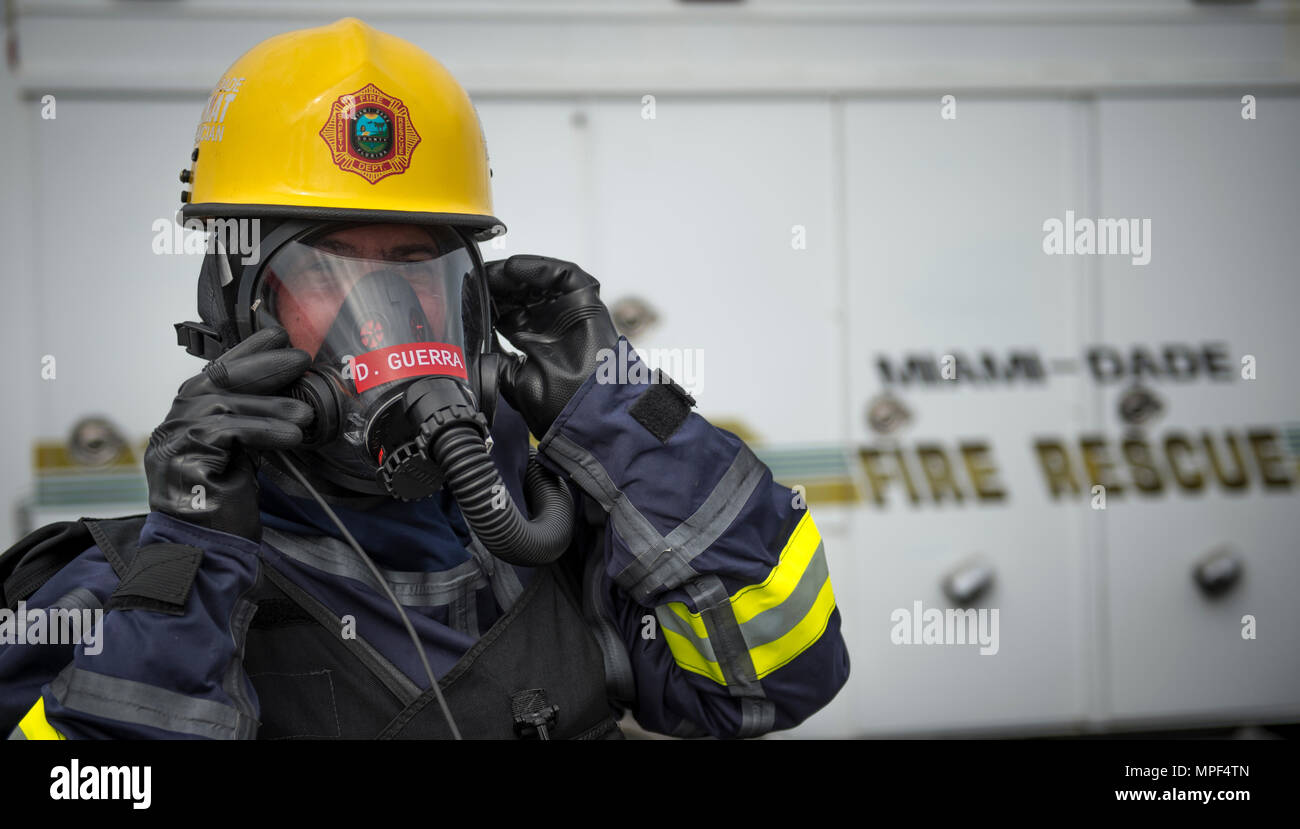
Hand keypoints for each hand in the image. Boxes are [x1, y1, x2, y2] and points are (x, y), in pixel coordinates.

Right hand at [145, 327, 313, 540]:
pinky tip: (293, 435)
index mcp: (186, 418)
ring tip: (307, 413)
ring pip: (227, 404)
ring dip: (273, 406)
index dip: (248, 353)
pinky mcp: (184, 454)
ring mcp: (174, 438)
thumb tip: (286, 397)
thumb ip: (249, 425)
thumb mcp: (241, 456)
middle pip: (219, 380)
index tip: (278, 337)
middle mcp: (174, 423)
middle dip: (265, 366)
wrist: (202, 549)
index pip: (217, 374)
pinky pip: (230, 430)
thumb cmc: (223, 507)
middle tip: (301, 359)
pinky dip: (266, 429)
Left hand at [486, 255, 619, 437]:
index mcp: (531, 341)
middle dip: (496, 283)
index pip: (505, 311)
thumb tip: (470, 345)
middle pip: (519, 292)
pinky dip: (537, 267)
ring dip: (512, 274)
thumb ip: (495, 359)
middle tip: (474, 277)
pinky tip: (513, 269)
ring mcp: (566, 311)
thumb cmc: (558, 405)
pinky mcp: (584, 302)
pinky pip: (562, 275)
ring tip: (490, 273)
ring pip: (538, 281)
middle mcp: (548, 324)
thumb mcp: (512, 380)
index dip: (486, 299)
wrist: (587, 410)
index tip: (466, 292)